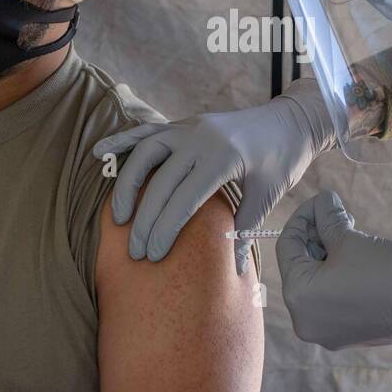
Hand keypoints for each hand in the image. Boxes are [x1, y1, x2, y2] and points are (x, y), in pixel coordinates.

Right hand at [92, 77, 334, 272]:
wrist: (291, 121)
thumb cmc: (283, 159)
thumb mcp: (268, 195)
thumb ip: (245, 230)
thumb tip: (236, 271)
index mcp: (223, 158)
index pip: (183, 200)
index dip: (164, 230)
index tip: (153, 255)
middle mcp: (201, 139)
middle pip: (160, 183)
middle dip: (144, 220)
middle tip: (135, 251)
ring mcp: (190, 127)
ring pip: (145, 153)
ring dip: (127, 185)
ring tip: (118, 216)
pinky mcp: (185, 123)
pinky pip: (147, 131)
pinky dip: (122, 141)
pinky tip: (100, 153)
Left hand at [275, 190, 391, 352]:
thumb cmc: (388, 272)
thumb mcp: (350, 237)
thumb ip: (327, 217)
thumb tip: (322, 201)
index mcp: (298, 296)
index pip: (287, 246)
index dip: (303, 217)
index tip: (322, 201)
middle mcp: (304, 319)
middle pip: (300, 265)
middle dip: (317, 236)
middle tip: (338, 216)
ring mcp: (324, 330)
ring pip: (315, 281)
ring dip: (328, 254)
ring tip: (351, 236)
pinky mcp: (344, 333)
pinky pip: (330, 297)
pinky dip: (337, 275)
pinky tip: (356, 259)